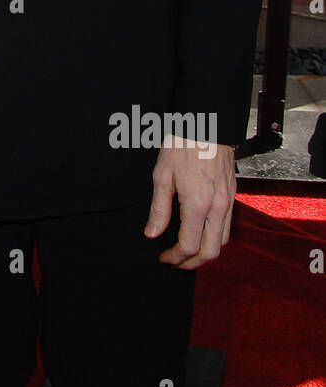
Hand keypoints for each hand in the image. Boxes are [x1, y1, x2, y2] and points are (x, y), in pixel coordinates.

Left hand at [144, 137, 235, 268]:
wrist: (206, 123)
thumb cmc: (182, 145)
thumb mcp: (162, 175)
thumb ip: (159, 209)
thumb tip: (152, 233)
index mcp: (198, 204)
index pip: (189, 246)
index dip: (175, 257)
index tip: (163, 257)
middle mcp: (218, 207)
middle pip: (211, 252)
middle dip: (192, 263)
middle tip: (175, 261)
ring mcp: (228, 202)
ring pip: (223, 241)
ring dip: (205, 251)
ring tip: (186, 250)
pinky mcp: (232, 195)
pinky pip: (227, 226)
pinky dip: (214, 236)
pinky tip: (200, 231)